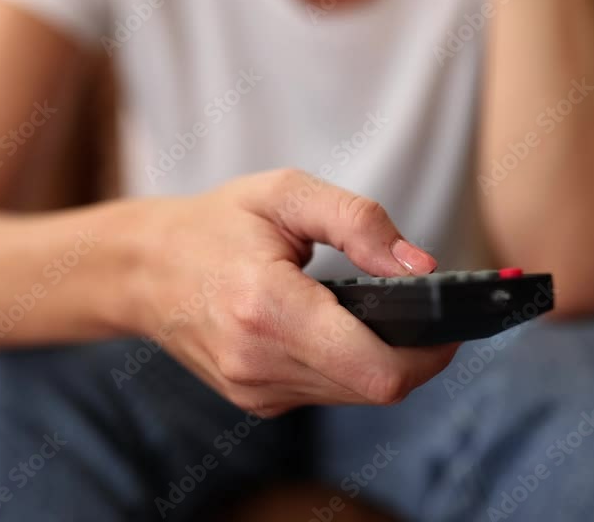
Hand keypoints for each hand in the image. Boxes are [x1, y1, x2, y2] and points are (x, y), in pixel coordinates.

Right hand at [135, 168, 458, 415]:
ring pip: (355, 395)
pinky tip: (331, 328)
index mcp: (268, 307)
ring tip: (369, 312)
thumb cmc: (216, 224)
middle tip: (420, 311)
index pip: (377, 369)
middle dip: (412, 354)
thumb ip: (360, 222)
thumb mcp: (286, 194)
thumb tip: (421, 267)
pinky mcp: (254, 400)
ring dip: (378, 360)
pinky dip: (344, 364)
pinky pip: (325, 393)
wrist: (145, 270)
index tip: (449, 324)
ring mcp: (254, 389)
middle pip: (376, 387)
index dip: (430, 354)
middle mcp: (259, 361)